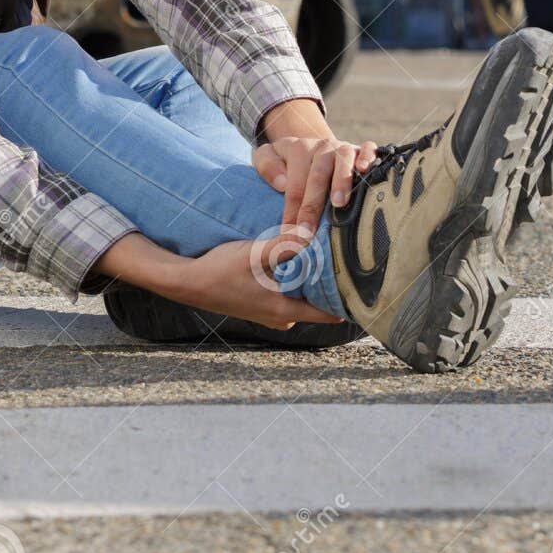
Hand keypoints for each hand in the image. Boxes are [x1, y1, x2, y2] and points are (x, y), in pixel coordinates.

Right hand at [173, 237, 343, 328]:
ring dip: (311, 280)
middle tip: (346, 259)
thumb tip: (312, 235)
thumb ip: (284, 246)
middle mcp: (281, 317)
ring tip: (323, 254)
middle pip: (318, 303)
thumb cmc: (220, 271)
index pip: (330, 313)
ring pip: (302, 297)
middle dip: (330, 284)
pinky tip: (295, 259)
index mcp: (285, 310)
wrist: (187, 282)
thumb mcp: (254, 254)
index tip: (364, 282)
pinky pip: (288, 294)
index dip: (348, 299)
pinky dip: (295, 280)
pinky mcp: (260, 305)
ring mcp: (270, 313)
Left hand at [252, 132, 377, 238]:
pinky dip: (368, 157)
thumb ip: (267, 166)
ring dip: (341, 181)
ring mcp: (342, 147)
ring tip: (339, 203)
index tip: (290, 231)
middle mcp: (322, 146)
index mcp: (298, 148)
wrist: (312, 148)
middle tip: (308, 230)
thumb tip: (281, 184)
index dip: (291, 207)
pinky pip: (368, 148)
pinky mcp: (361, 150)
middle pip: (317, 174)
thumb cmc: (288, 163)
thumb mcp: (267, 158)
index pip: (294, 181)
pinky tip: (364, 170)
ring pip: (343, 159)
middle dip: (312, 203)